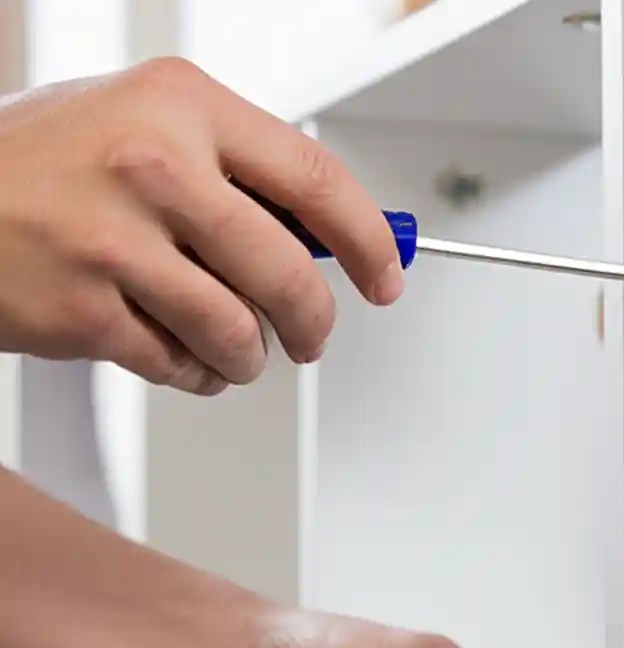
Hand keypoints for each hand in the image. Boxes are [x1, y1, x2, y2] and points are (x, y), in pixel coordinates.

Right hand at [0, 57, 402, 394]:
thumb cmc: (45, 161)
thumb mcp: (143, 122)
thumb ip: (233, 166)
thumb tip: (329, 236)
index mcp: (181, 103)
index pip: (316, 178)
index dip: (368, 240)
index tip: (385, 276)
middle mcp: (151, 163)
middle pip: (287, 271)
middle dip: (315, 321)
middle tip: (314, 337)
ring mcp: (110, 239)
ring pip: (238, 330)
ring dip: (251, 356)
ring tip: (239, 351)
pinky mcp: (79, 309)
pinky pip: (179, 364)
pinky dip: (197, 373)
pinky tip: (185, 358)